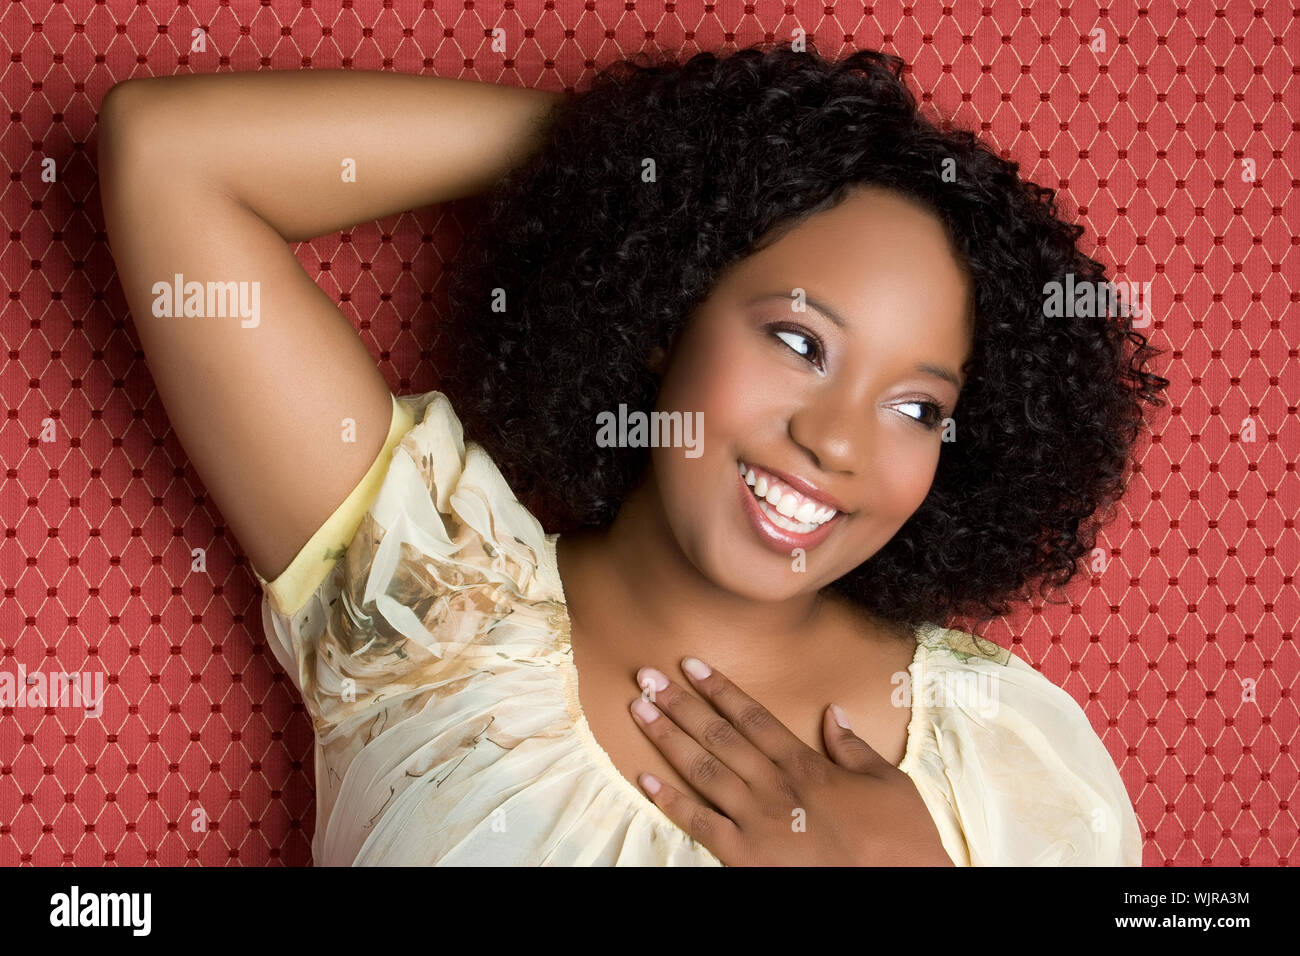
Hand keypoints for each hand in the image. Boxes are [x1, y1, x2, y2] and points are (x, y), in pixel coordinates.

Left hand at [628, 658, 953, 865]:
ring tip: (638, 710)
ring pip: (702, 769)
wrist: (898, 884)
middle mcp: (774, 785)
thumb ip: (853, 746)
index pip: (752, 716)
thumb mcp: (888, 780)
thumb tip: (833, 712)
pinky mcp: (746, 856)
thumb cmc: (899, 838)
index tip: (691, 666)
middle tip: (646, 677)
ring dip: (667, 737)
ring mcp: (757, 820)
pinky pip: (700, 824)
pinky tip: (645, 779)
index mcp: (805, 765)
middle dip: (679, 703)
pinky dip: (670, 802)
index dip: (719, 689)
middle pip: (717, 735)